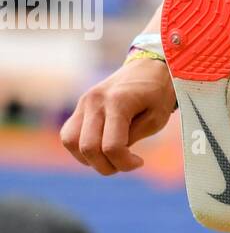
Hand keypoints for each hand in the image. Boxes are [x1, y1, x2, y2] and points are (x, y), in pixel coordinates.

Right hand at [60, 59, 174, 174]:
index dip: (124, 163)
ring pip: (70, 142)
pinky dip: (80, 147)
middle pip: (88, 148)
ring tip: (110, 158)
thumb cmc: (158, 93)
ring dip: (88, 159)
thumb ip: (131, 138)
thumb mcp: (156, 117)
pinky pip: (69, 133)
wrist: (150, 66)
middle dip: (106, 165)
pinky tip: (100, 148)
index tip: (139, 162)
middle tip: (124, 164)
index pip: (112, 146)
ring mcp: (85, 101)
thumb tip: (111, 156)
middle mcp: (96, 101)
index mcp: (119, 101)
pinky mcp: (81, 105)